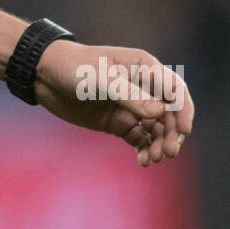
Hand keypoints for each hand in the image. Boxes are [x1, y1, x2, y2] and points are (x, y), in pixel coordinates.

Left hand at [30, 39, 194, 166]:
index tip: (184, 131)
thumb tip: (160, 112)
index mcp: (144, 67)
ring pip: (156, 128)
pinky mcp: (119, 121)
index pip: (175, 90)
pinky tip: (143, 160)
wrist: (45, 76)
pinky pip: (140, 137)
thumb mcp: (102, 80)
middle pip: (169, 113)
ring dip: (159, 143)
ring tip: (153, 159)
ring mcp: (131, 106)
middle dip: (172, 133)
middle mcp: (143, 87)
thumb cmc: (74, 68)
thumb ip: (131, 96)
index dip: (184, 110)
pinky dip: (145, 148)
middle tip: (168, 153)